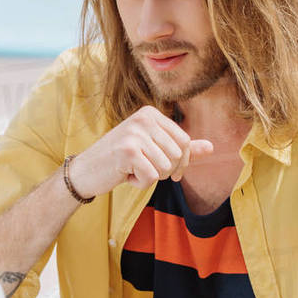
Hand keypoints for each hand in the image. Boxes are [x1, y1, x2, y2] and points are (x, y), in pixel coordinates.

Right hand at [68, 105, 212, 198]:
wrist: (85, 171)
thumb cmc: (120, 160)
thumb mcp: (152, 149)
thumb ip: (181, 148)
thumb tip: (212, 147)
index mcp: (151, 113)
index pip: (185, 141)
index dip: (181, 163)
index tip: (169, 172)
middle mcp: (144, 118)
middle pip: (178, 155)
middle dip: (164, 172)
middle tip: (143, 169)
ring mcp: (135, 133)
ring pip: (166, 167)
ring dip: (150, 177)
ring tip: (132, 170)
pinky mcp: (127, 151)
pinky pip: (152, 177)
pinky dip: (140, 184)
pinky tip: (124, 175)